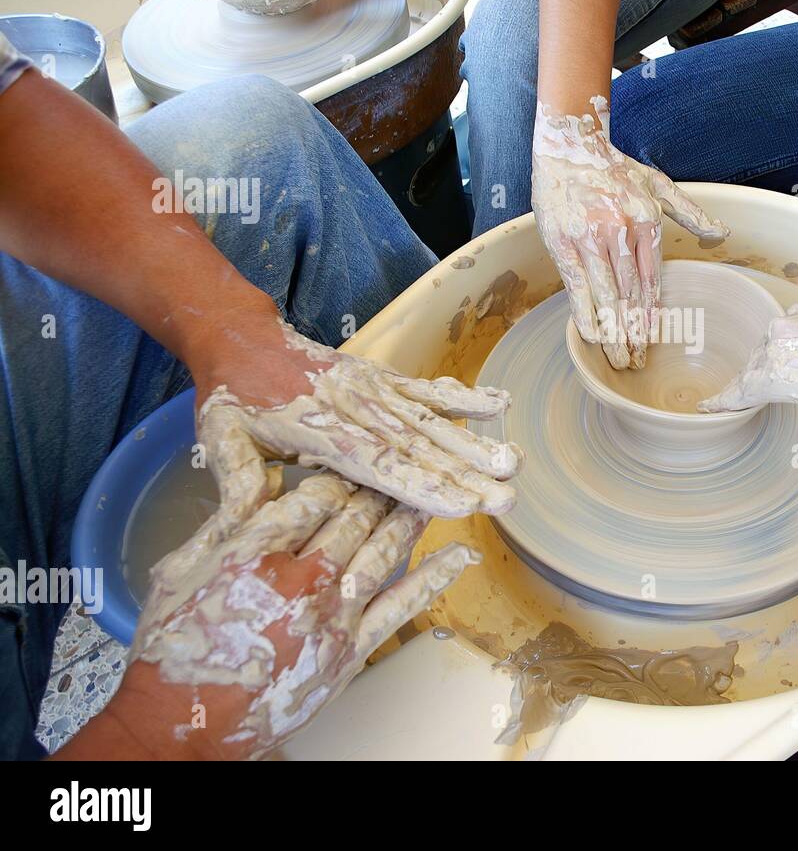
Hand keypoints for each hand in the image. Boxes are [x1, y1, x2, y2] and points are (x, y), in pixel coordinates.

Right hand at [127, 473, 477, 758]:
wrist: (186, 721)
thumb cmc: (177, 649)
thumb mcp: (179, 568)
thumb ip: (225, 520)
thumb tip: (264, 478)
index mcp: (256, 552)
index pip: (314, 497)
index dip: (337, 474)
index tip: (351, 460)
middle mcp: (301, 579)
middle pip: (353, 518)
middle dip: (376, 489)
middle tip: (398, 467)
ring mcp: (333, 615)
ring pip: (382, 550)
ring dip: (409, 517)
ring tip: (432, 492)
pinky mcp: (351, 648)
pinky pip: (404, 604)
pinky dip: (435, 576)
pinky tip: (459, 554)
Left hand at [191, 317, 521, 524]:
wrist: (239, 338)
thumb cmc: (231, 398)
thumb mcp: (219, 439)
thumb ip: (239, 479)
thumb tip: (248, 522)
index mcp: (320, 431)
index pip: (380, 465)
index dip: (423, 486)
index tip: (464, 504)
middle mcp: (357, 409)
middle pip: (419, 447)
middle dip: (466, 475)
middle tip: (508, 497)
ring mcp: (374, 391)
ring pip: (431, 421)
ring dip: (474, 443)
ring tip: (514, 461)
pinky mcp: (383, 380)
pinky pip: (428, 390)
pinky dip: (464, 398)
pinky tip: (500, 404)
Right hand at [531, 98, 728, 369]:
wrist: (569, 146)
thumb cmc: (614, 169)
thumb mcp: (658, 185)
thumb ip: (689, 212)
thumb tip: (722, 233)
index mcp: (646, 221)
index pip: (652, 281)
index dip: (652, 315)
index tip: (652, 341)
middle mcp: (620, 232)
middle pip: (630, 296)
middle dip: (633, 334)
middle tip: (636, 364)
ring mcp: (590, 238)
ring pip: (606, 296)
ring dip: (612, 333)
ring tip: (617, 359)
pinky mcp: (563, 243)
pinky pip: (576, 286)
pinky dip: (584, 313)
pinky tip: (591, 336)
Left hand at [699, 302, 797, 413]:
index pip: (774, 340)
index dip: (765, 358)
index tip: (756, 368)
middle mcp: (782, 327)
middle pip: (761, 357)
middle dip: (763, 376)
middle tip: (766, 396)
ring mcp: (774, 352)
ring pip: (753, 375)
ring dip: (749, 390)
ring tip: (732, 404)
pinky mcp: (771, 379)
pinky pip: (741, 393)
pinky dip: (726, 402)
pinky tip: (711, 410)